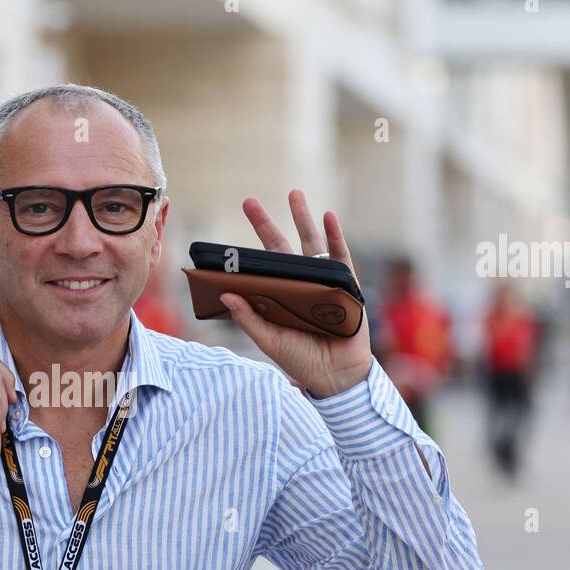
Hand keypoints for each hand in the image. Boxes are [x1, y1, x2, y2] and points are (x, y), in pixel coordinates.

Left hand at [220, 189, 372, 398]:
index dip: (244, 252)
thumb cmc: (301, 360)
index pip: (259, 267)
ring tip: (294, 194)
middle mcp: (299, 284)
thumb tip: (226, 293)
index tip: (224, 243)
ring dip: (303, 217)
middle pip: (282, 247)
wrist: (335, 375)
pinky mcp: (345, 285)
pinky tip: (328, 216)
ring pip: (311, 243)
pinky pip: (340, 256)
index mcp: (279, 295)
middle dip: (267, 223)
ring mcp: (322, 282)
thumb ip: (249, 318)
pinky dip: (335, 235)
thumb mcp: (269, 340)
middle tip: (248, 200)